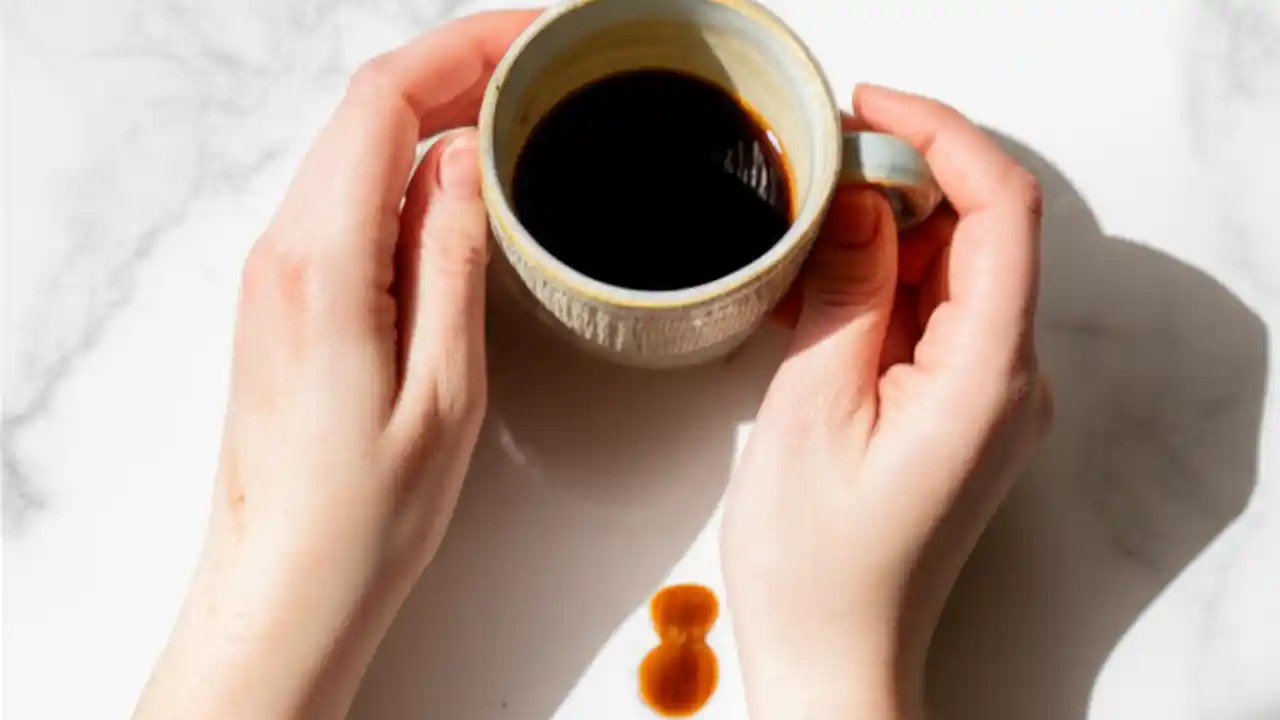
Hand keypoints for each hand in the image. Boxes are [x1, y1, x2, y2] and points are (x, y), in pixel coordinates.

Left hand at [134, 11, 537, 719]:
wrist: (284, 584)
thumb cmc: (364, 513)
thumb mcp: (444, 389)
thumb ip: (452, 259)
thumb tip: (463, 161)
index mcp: (322, 264)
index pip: (383, 102)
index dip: (461, 49)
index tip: (530, 37)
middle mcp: (283, 252)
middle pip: (365, 110)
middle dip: (455, 69)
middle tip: (540, 68)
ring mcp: (276, 272)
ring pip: (354, 149)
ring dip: (431, 113)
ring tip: (513, 110)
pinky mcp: (285, 297)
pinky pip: (345, 195)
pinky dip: (404, 163)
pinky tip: (456, 179)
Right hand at [722, 85, 1052, 718]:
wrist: (834, 656)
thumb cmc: (818, 567)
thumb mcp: (811, 409)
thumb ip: (849, 293)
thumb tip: (863, 201)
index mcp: (986, 377)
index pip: (1001, 211)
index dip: (943, 137)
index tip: (871, 110)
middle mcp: (1009, 380)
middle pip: (981, 233)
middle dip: (904, 181)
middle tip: (814, 167)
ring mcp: (987, 395)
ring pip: (953, 271)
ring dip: (885, 233)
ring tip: (801, 231)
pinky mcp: (957, 408)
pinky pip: (933, 316)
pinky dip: (882, 284)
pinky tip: (820, 285)